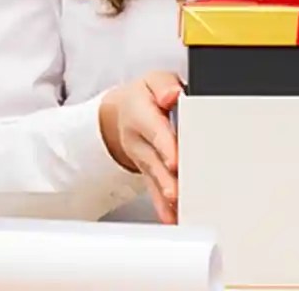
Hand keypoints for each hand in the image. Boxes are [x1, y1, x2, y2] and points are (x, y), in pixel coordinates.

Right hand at [98, 71, 182, 223]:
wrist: (122, 112)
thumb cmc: (144, 97)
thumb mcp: (153, 80)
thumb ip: (164, 84)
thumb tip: (172, 94)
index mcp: (140, 114)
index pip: (154, 131)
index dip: (164, 146)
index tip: (174, 162)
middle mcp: (138, 140)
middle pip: (152, 161)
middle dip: (164, 178)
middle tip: (176, 193)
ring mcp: (141, 159)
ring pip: (152, 179)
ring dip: (163, 197)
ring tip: (176, 211)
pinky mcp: (146, 172)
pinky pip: (153, 191)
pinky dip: (162, 207)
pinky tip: (172, 218)